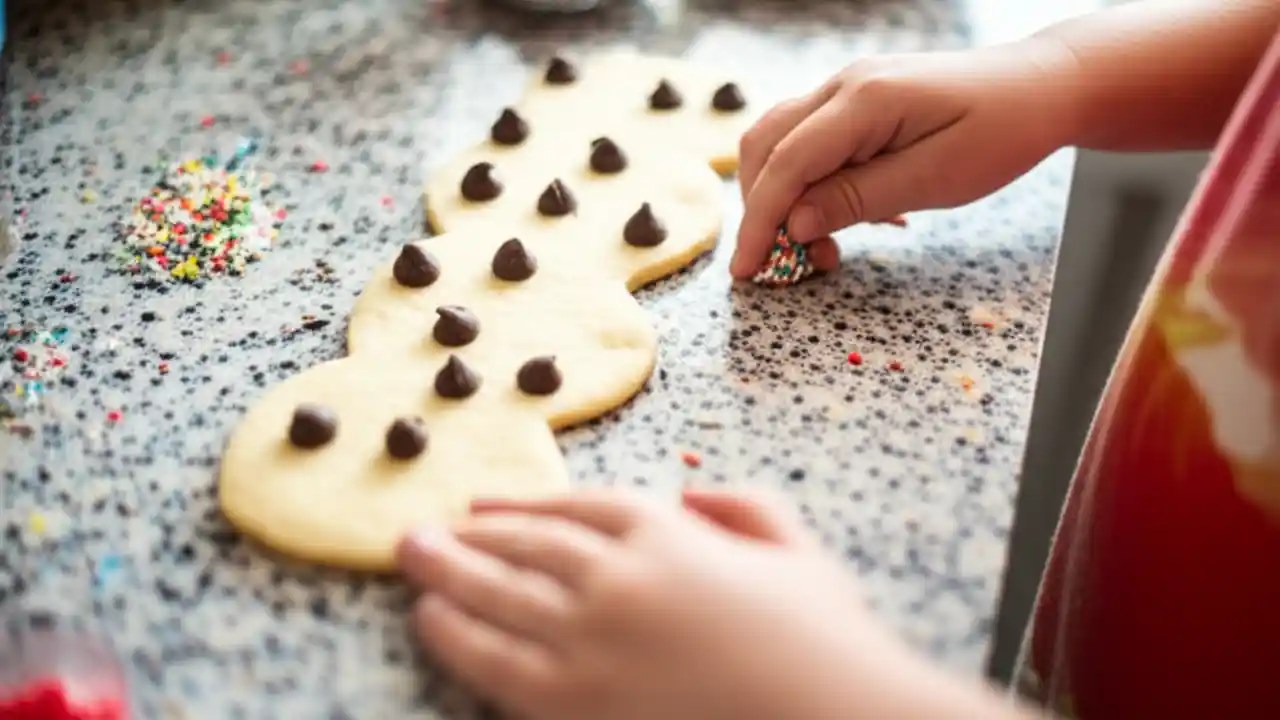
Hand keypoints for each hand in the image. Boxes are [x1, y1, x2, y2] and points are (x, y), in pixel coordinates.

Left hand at [397, 490, 1017, 719]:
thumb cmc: (825, 641)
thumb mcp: (797, 552)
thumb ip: (743, 508)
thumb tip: (692, 496)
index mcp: (668, 533)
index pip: (579, 508)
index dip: (526, 504)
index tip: (486, 503)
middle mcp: (617, 577)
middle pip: (525, 544)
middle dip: (470, 533)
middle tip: (423, 528)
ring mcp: (591, 640)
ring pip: (500, 594)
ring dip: (448, 572)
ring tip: (409, 558)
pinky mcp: (576, 702)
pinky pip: (497, 661)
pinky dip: (455, 635)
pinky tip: (428, 620)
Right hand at [731, 40, 1075, 278]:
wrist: (1040, 87)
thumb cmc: (1002, 131)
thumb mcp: (935, 178)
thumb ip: (859, 199)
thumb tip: (794, 225)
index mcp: (864, 100)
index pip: (787, 163)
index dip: (759, 221)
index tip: (746, 270)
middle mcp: (843, 86)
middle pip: (765, 146)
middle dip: (760, 210)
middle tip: (784, 266)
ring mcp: (846, 91)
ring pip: (780, 145)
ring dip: (784, 200)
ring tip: (821, 249)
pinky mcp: (856, 105)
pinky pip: (811, 145)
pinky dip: (811, 187)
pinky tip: (847, 219)